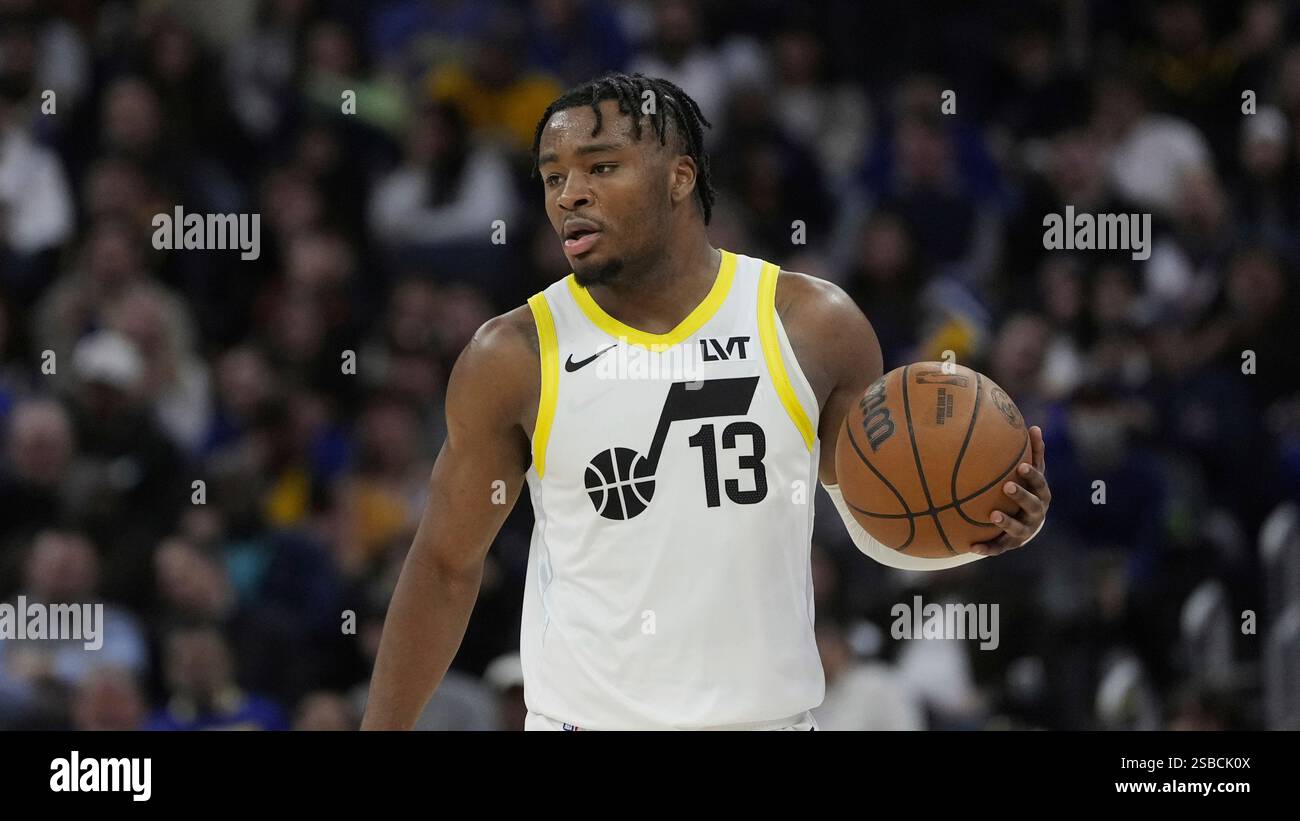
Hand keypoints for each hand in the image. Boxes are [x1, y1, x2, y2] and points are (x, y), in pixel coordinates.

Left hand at [969, 425, 1049, 556]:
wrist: (1027, 524)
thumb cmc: (1027, 491)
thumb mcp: (1031, 473)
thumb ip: (1034, 453)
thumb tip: (1035, 426)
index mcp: (1041, 494)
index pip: (1039, 483)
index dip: (1032, 476)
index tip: (1022, 466)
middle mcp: (1036, 514)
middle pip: (1032, 505)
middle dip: (1021, 496)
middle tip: (1007, 486)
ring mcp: (1024, 531)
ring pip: (1018, 529)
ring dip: (1006, 522)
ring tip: (993, 515)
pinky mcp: (1010, 545)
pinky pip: (997, 547)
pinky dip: (986, 548)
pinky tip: (971, 547)